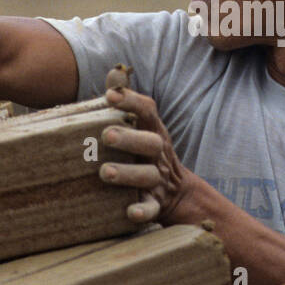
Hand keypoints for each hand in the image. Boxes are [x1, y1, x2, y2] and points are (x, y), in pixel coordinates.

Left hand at [99, 84, 193, 224]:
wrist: (178, 194)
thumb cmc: (147, 153)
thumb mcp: (142, 127)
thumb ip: (127, 101)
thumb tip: (114, 71)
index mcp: (153, 131)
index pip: (147, 111)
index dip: (131, 101)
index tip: (110, 96)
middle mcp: (158, 154)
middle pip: (150, 143)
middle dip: (129, 138)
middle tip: (105, 135)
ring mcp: (158, 180)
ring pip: (148, 176)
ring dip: (128, 173)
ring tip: (105, 172)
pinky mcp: (157, 205)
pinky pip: (152, 208)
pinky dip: (143, 211)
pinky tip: (131, 212)